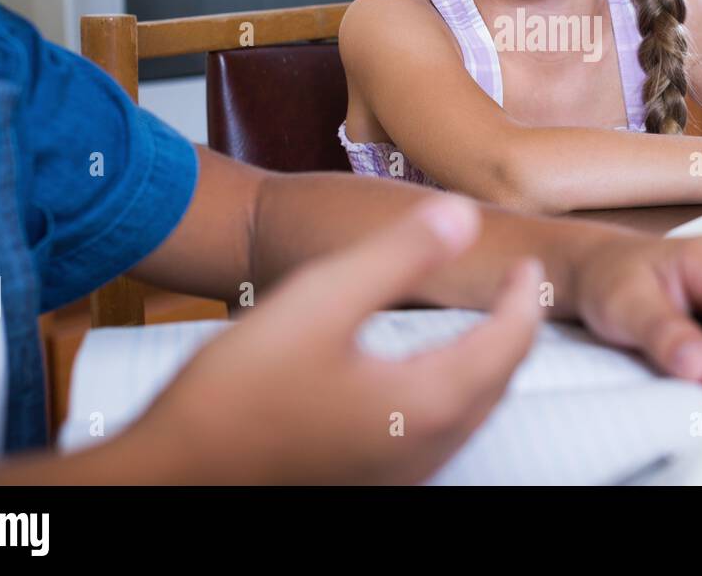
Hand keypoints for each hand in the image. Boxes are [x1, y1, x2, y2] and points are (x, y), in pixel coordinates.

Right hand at [125, 197, 543, 483]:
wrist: (171, 473)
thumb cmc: (237, 392)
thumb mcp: (321, 300)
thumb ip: (398, 256)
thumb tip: (461, 216)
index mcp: (425, 404)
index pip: (507, 346)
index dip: (525, 300)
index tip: (530, 267)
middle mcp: (424, 451)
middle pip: (498, 387)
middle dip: (516, 335)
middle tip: (518, 293)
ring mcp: (399, 478)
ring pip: (471, 418)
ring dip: (489, 371)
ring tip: (485, 328)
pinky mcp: (370, 486)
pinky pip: (439, 438)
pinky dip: (456, 399)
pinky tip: (427, 382)